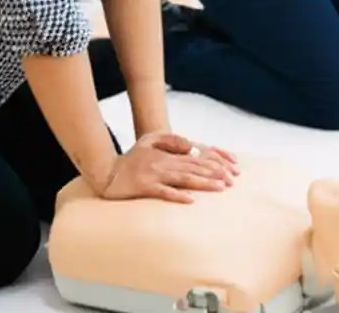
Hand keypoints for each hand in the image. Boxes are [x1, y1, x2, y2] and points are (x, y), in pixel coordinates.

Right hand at [97, 132, 239, 203]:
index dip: (215, 163)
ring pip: (184, 179)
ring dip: (203, 183)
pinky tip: (190, 200)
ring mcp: (155, 175)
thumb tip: (191, 145)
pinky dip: (177, 196)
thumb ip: (171, 139)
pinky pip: (164, 192)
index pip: (197, 157)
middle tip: (231, 181)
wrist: (107, 172)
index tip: (230, 170)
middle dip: (215, 174)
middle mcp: (164, 163)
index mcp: (168, 154)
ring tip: (219, 188)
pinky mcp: (145, 188)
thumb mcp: (149, 139)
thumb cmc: (131, 159)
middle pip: (195, 167)